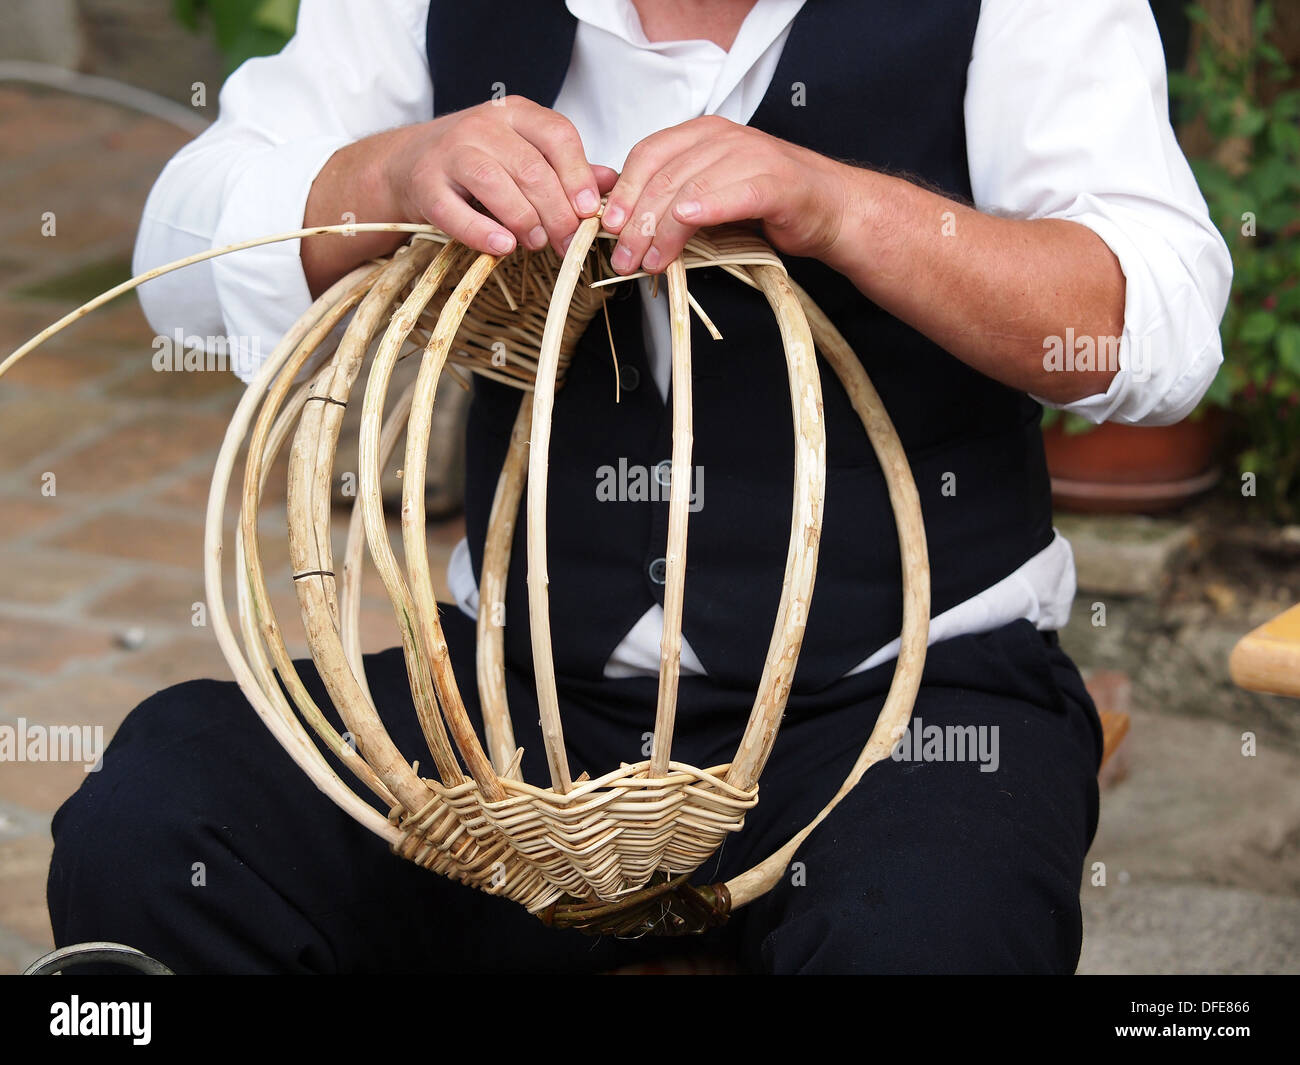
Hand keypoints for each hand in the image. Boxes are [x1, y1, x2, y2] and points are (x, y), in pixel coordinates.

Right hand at [384, 96, 617, 256]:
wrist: (407, 163)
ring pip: (496, 185)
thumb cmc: (477, 161)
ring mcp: (449, 153)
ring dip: (524, 220)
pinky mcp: (425, 185)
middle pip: (530, 168)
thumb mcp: (524, 153)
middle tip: (567, 241)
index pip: (557, 135)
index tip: (588, 210)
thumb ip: (566, 167)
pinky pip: (456, 212)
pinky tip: (503, 247)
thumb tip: (611, 182)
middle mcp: (481, 126)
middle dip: (557, 212)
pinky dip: (483, 233)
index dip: (577, 175)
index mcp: (515, 113)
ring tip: (537, 242)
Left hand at [600, 116, 852, 273]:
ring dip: (664, 229)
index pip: (649, 154)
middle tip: (624, 258)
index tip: (608, 226)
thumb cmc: (769, 204)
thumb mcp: (711, 194)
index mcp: (703, 134)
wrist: (830, 208)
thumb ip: (674, 197)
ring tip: (650, 261)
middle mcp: (725, 138)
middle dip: (637, 222)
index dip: (623, 190)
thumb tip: (624, 222)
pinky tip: (688, 221)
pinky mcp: (777, 183)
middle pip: (665, 177)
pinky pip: (735, 193)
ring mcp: (752, 156)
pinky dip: (708, 207)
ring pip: (692, 189)